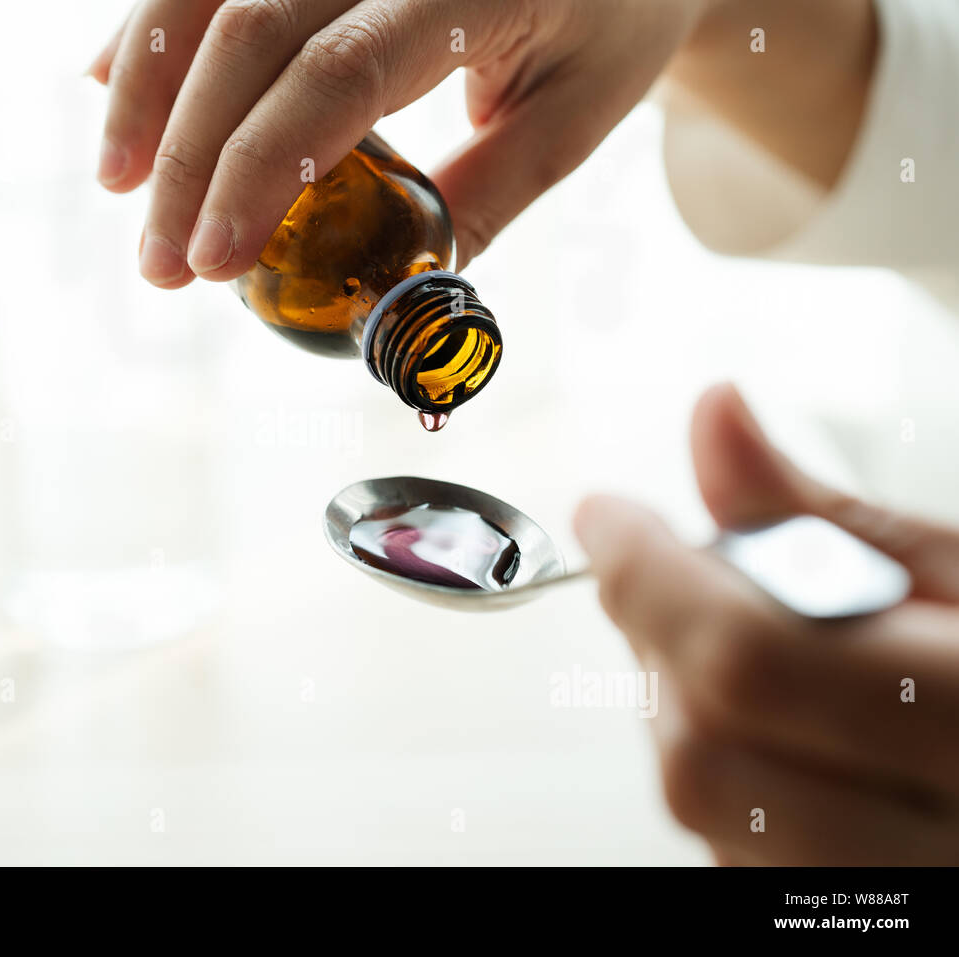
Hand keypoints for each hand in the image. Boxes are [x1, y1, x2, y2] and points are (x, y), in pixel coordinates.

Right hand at [89, 0, 712, 286]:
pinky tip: (107, 83)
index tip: (213, 262)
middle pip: (248, 30)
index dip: (257, 171)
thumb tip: (383, 299)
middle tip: (160, 263)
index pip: (337, 76)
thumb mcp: (569, 121)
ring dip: (148, 88)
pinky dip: (152, 27)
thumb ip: (477, 201)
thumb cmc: (611, 21)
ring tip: (117, 185)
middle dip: (189, 156)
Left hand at [574, 384, 958, 864]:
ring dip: (680, 706)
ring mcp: (882, 901)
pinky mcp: (824, 915)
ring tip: (747, 646)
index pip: (747, 660)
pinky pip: (727, 847)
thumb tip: (716, 421)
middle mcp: (929, 849)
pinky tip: (766, 721)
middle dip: (662, 645)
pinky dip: (715, 763)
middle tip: (686, 577)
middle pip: (701, 750)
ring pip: (701, 810)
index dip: (648, 576)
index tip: (609, 515)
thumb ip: (828, 518)